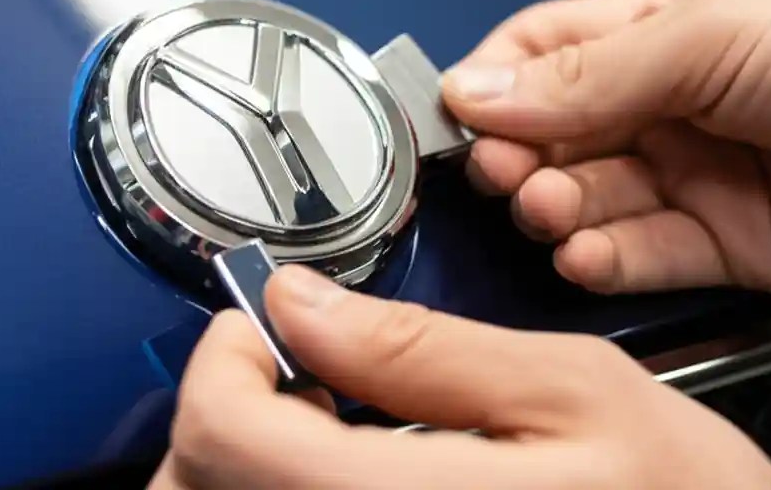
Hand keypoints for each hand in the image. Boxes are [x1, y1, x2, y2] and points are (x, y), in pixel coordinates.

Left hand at [149, 266, 770, 488]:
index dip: (225, 351)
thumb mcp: (574, 393)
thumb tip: (302, 299)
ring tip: (324, 415)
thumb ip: (421, 345)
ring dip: (243, 451)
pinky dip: (271, 486)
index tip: (271, 321)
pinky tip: (339, 467)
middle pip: (197, 482)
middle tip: (298, 363)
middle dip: (228, 401)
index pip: (217, 430)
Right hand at [441, 0, 770, 298]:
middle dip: (518, 158)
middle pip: (555, 135)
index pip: (543, 51)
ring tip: (550, 213)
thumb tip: (475, 90)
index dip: (491, 83)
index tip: (453, 118)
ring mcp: (699, 176)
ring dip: (554, 213)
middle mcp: (674, 104)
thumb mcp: (714, 35)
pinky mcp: (731, 246)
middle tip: (505, 175)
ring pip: (590, 201)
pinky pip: (642, 257)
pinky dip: (603, 262)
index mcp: (664, 31)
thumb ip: (587, 72)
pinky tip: (586, 255)